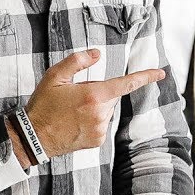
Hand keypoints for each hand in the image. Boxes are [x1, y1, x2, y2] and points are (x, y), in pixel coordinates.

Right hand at [25, 49, 165, 157]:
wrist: (33, 138)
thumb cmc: (42, 105)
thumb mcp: (54, 77)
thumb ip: (77, 61)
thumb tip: (97, 53)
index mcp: (93, 95)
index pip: (126, 84)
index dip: (145, 77)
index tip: (160, 73)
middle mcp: (100, 113)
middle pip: (111, 96)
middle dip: (98, 92)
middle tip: (75, 98)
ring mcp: (100, 129)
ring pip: (106, 110)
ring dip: (95, 107)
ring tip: (72, 112)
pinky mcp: (98, 140)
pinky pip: (102, 124)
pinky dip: (93, 121)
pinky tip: (75, 123)